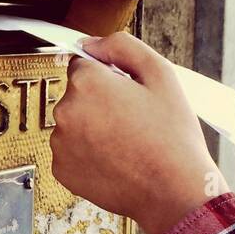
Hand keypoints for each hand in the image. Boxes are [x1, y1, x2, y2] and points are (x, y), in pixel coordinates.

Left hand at [49, 31, 227, 233]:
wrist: (173, 190)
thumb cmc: (172, 135)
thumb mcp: (160, 73)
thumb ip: (122, 46)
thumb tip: (91, 43)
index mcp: (87, 82)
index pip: (83, 64)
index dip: (108, 77)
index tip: (126, 93)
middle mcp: (66, 111)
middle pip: (76, 95)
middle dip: (99, 102)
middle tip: (131, 121)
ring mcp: (61, 144)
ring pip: (73, 125)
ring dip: (91, 129)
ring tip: (125, 143)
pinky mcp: (62, 171)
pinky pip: (71, 153)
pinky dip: (88, 156)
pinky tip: (114, 161)